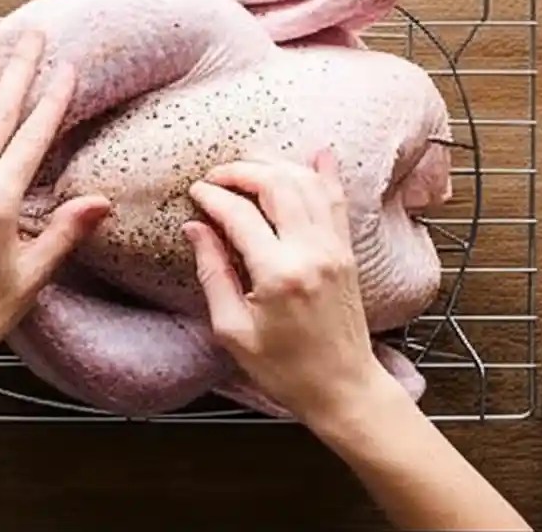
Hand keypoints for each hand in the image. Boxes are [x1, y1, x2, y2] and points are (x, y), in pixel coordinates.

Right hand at [183, 150, 390, 424]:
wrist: (344, 388)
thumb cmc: (284, 369)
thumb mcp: (233, 330)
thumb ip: (213, 273)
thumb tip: (196, 227)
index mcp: (278, 274)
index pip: (239, 215)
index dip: (212, 197)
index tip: (195, 192)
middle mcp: (311, 252)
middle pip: (276, 184)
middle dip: (242, 171)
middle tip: (216, 176)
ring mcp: (334, 248)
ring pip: (307, 183)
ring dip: (275, 166)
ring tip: (247, 168)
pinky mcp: (346, 251)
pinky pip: (336, 200)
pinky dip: (324, 173)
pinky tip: (316, 152)